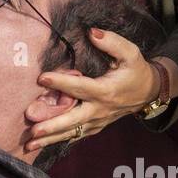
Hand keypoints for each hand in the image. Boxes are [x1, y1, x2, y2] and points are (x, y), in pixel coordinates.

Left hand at [22, 29, 158, 153]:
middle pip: (73, 120)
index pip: (80, 87)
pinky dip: (57, 141)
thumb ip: (112, 42)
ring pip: (71, 132)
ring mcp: (97, 121)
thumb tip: (92, 32)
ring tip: (29, 144)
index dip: (61, 83)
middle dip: (52, 125)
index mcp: (106, 91)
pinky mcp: (94, 127)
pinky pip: (75, 135)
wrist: (148, 93)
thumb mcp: (130, 53)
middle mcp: (99, 109)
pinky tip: (41, 145)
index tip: (42, 78)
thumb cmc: (136, 70)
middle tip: (33, 129)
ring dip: (49, 139)